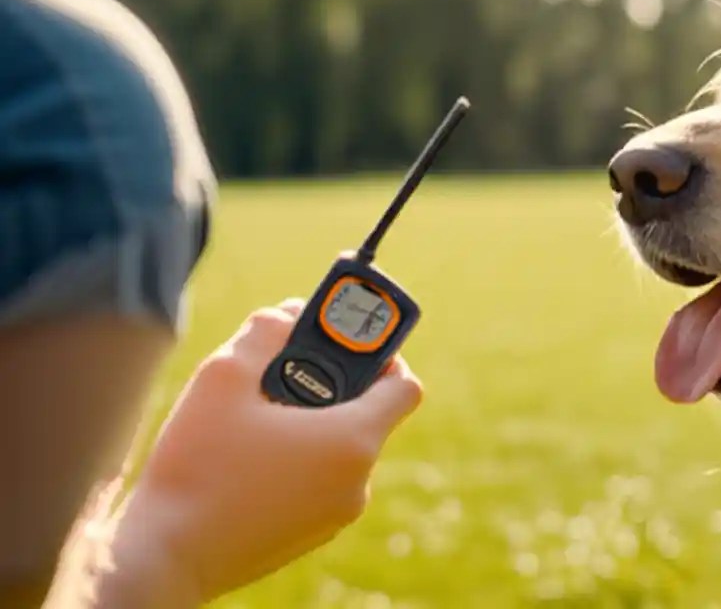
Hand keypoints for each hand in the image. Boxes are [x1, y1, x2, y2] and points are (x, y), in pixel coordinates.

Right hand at [98, 299, 422, 606]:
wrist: (165, 556)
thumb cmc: (198, 466)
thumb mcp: (225, 376)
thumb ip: (267, 331)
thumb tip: (291, 313)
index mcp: (353, 440)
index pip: (404, 385)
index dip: (382, 355)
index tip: (345, 343)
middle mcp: (358, 481)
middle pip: (367, 414)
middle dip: (330, 386)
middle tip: (282, 373)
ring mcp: (336, 514)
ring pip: (339, 448)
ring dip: (309, 425)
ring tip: (256, 417)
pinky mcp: (311, 535)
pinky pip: (319, 481)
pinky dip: (297, 460)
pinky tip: (249, 457)